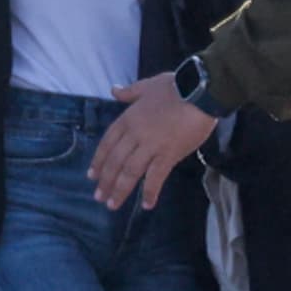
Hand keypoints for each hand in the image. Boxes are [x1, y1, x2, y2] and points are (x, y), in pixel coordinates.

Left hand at [91, 73, 216, 210]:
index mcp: (128, 119)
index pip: (107, 144)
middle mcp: (135, 135)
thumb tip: (114, 90)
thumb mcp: (146, 85)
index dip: (99, 161)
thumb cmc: (175, 87)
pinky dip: (150, 192)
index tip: (91, 176)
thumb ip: (129, 92)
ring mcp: (151, 146)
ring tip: (112, 205)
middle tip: (98, 197)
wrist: (199, 91)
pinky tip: (146, 205)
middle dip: (105, 181)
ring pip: (130, 172)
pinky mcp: (169, 154)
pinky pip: (156, 177)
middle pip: (115, 161)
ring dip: (120, 190)